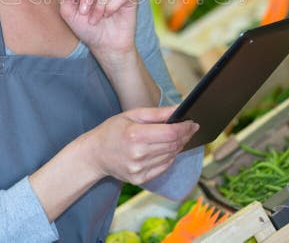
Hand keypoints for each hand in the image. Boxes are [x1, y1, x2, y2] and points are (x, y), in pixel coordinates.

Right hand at [81, 106, 198, 184]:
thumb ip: (158, 113)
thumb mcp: (132, 115)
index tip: (193, 122)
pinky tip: (167, 149)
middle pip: (173, 145)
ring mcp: (138, 169)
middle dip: (185, 135)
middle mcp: (137, 154)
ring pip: (170, 156)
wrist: (94, 154)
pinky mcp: (139, 179)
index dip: (185, 128)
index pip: (170, 133)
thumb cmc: (113, 130)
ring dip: (178, 146)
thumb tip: (180, 109)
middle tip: (190, 128)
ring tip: (178, 137)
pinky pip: (163, 167)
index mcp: (135, 135)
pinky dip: (169, 157)